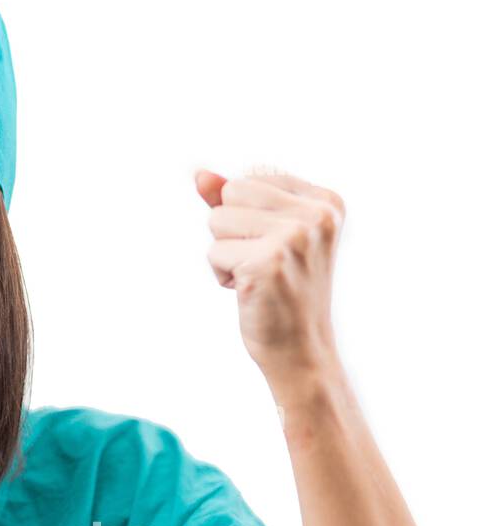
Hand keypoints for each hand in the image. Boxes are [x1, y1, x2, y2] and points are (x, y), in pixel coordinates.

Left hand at [196, 165, 343, 383]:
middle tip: (263, 263)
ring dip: (225, 253)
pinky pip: (213, 251)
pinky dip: (222, 275)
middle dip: (232, 230)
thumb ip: (233, 200)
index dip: (246, 216)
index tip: (276, 248)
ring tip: (257, 275)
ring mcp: (295, 238)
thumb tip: (198, 175)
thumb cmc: (281, 290)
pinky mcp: (268, 263)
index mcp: (325, 202)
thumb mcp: (264, 234)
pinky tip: (251, 291)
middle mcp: (317, 215)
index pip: (249, 178)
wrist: (300, 350)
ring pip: (217, 220)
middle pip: (232, 192)